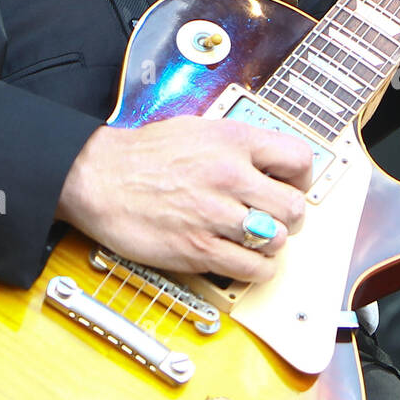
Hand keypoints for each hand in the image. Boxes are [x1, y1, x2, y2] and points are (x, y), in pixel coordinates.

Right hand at [56, 118, 313, 281]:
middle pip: (294, 208)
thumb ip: (236, 147)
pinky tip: (241, 259)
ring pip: (277, 241)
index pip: (299, 160)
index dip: (301, 179)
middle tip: (272, 218)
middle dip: (288, 217)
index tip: (291, 186)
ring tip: (252, 239)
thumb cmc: (141, 154)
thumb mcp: (197, 129)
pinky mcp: (200, 249)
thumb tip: (267, 164)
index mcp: (232, 141)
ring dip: (269, 244)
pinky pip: (253, 269)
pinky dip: (255, 269)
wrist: (98, 177)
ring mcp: (216, 214)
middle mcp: (230, 176)